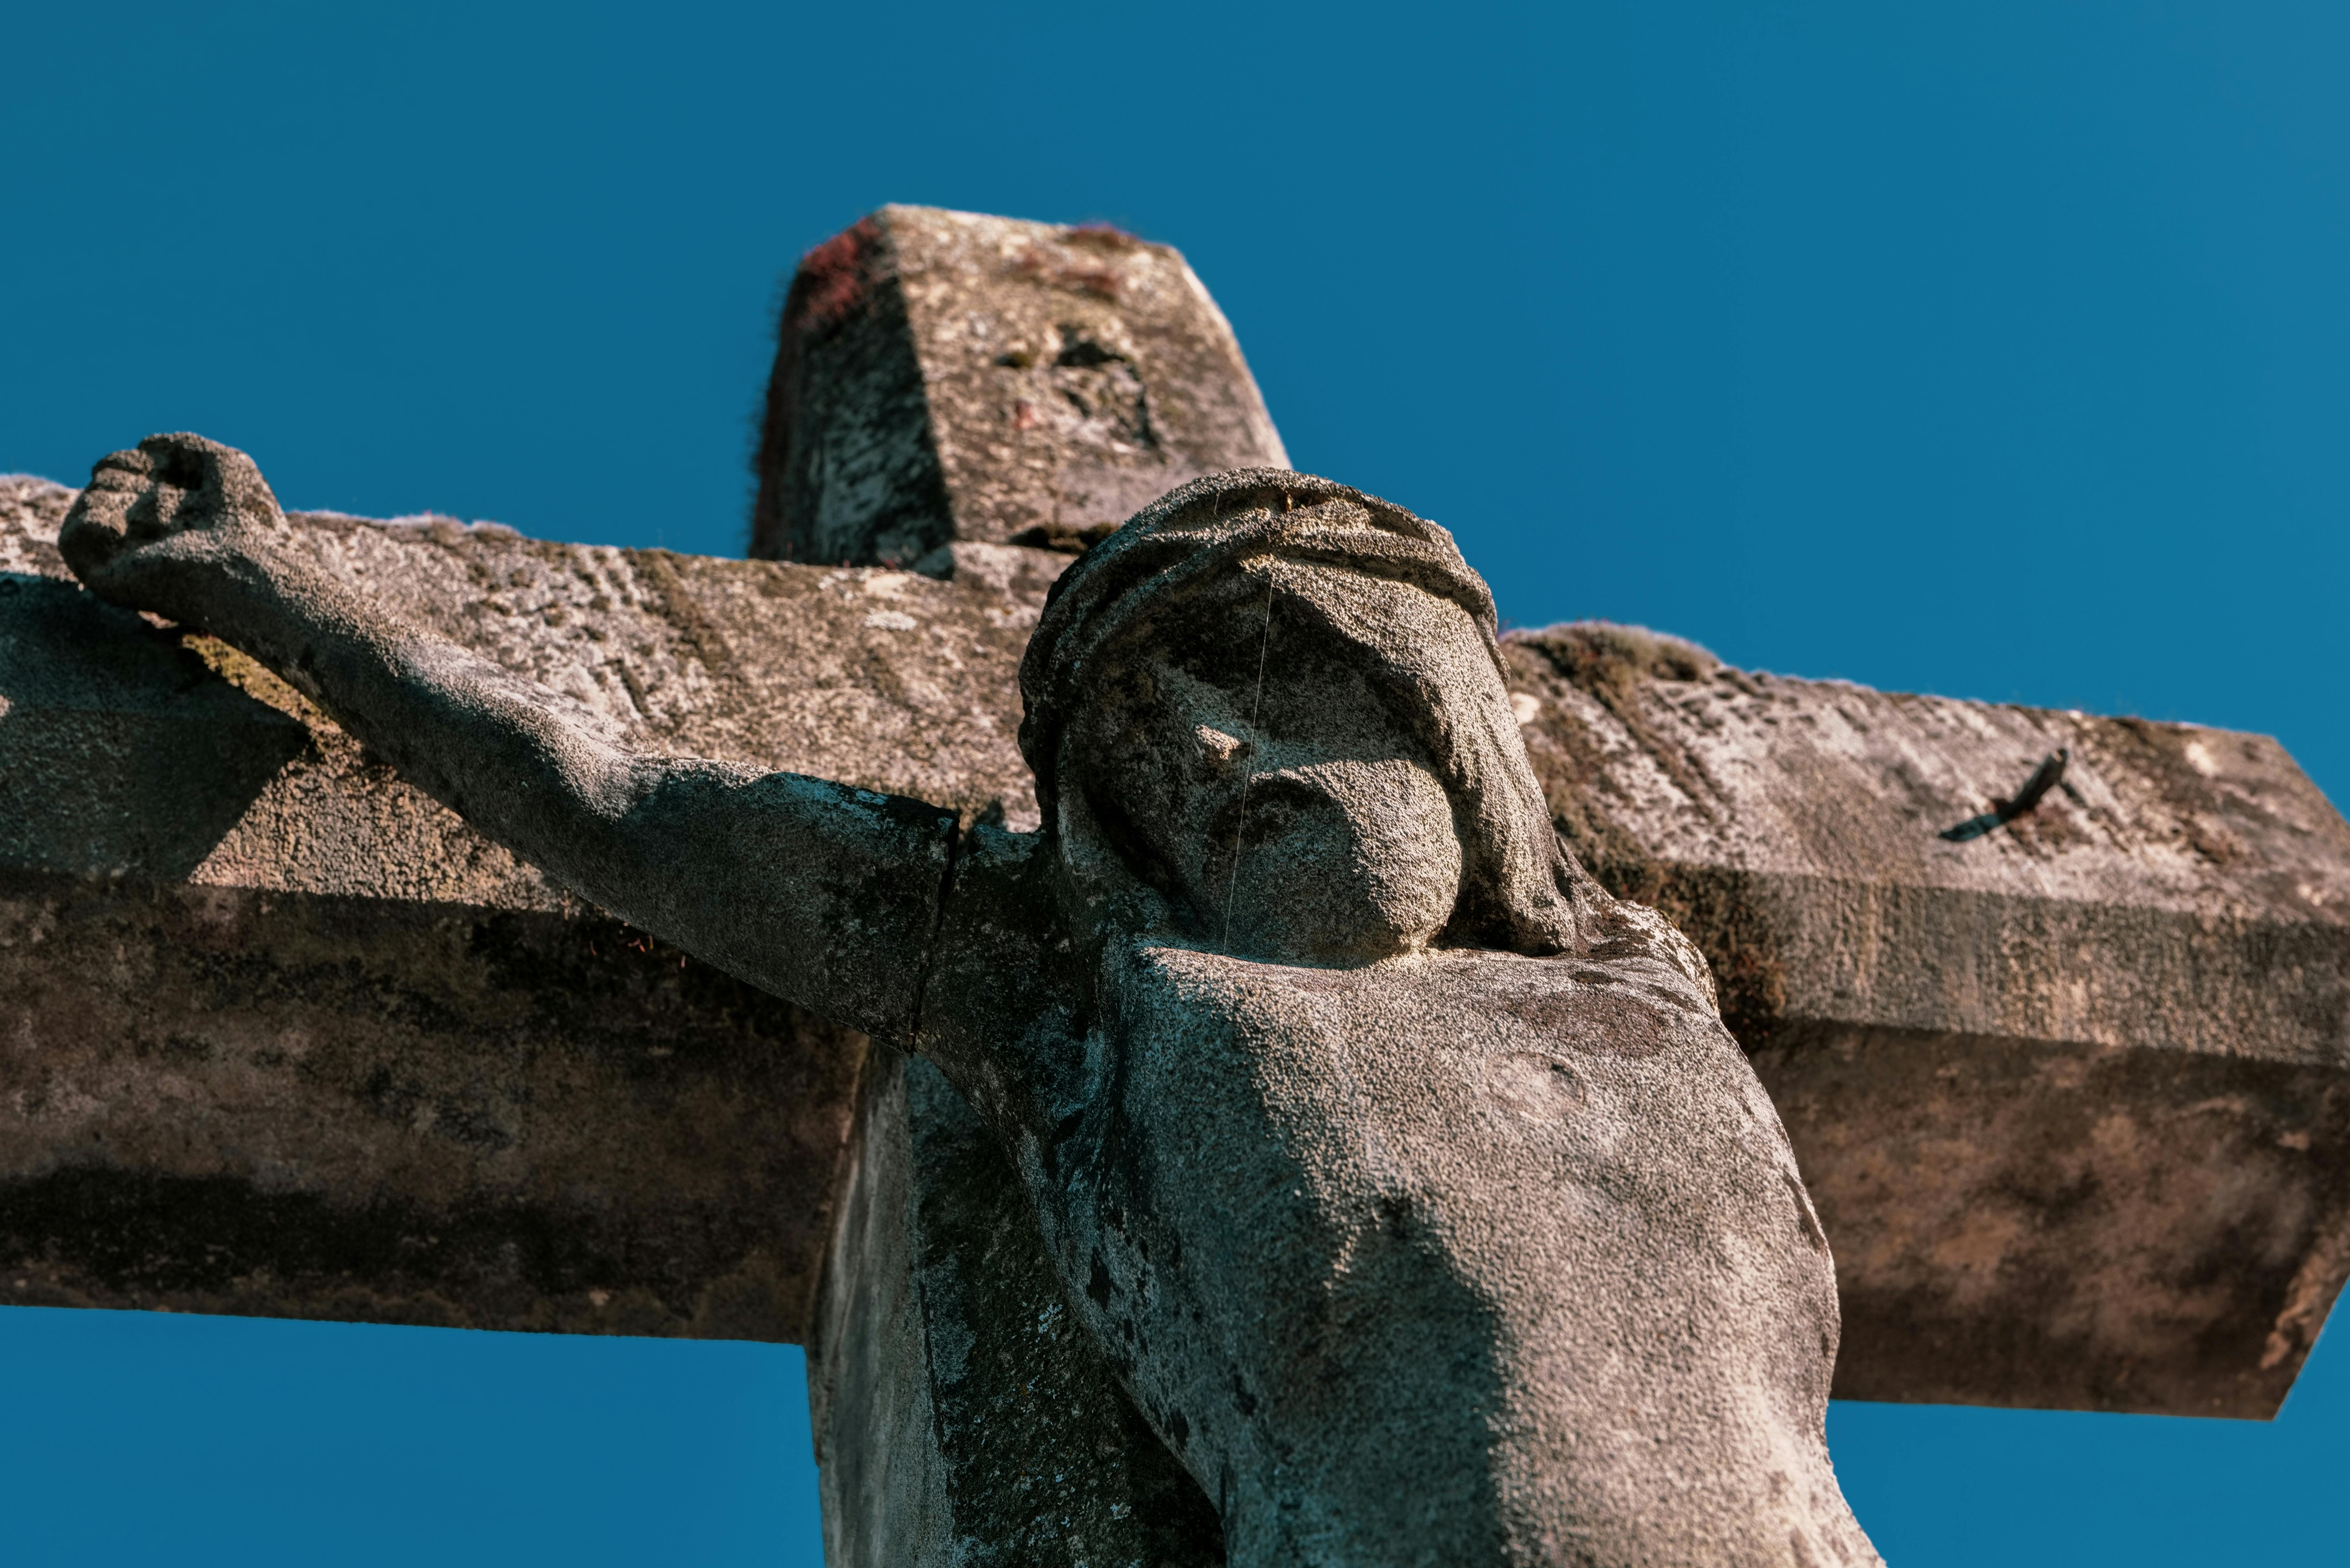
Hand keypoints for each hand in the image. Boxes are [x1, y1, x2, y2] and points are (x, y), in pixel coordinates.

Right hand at [59, 432, 291, 623]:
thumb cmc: (246, 520)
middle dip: (119, 472)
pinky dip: (87, 520)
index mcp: (168, 510)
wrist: (248, 564)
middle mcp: (145, 533)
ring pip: (88, 506)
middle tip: (155, 492)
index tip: (154, 463)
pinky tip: (117, 521)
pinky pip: (71, 541)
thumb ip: (185, 446)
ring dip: (109, 492)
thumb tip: (144, 447)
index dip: (132, 461)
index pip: (125, 473)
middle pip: (103, 483)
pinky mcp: (108, 579)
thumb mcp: (224, 465)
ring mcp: (125, 557)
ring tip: (148, 511)